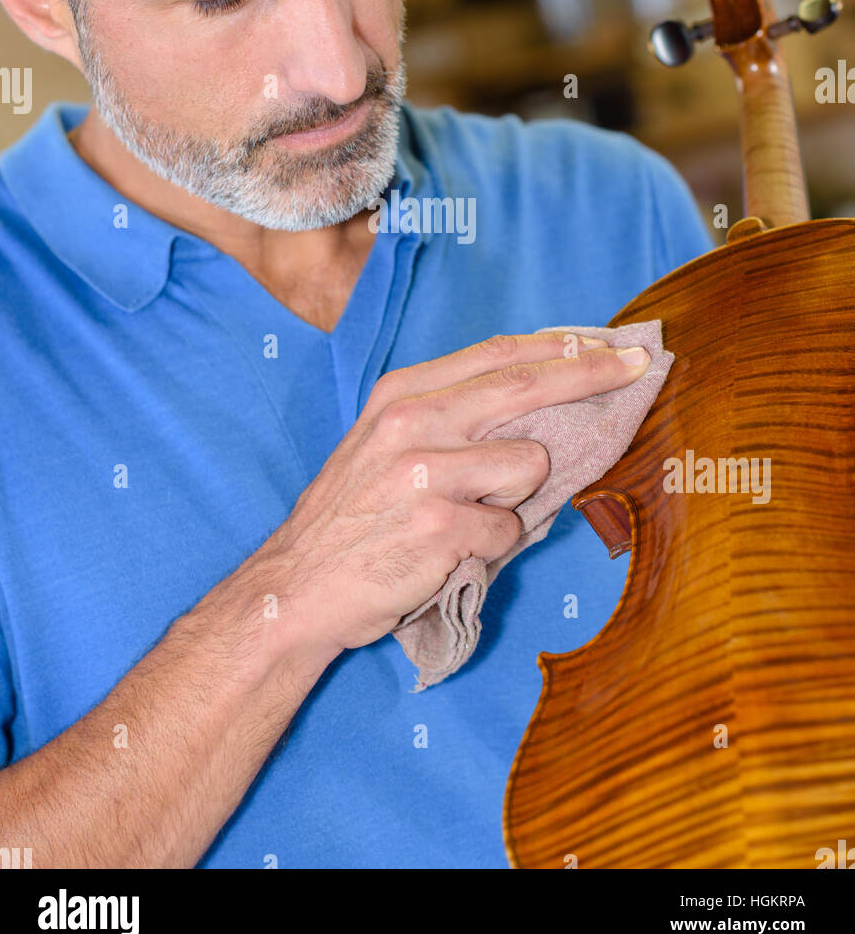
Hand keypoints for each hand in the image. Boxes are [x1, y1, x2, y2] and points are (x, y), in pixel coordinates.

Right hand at [266, 330, 649, 654]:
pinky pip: (508, 530)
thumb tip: (539, 398)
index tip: (608, 344)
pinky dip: (488, 547)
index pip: (500, 354)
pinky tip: (445, 552)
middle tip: (638, 364)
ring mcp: (426, 472)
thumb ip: (451, 417)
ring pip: (529, 466)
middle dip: (593, 372)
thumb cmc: (352, 519)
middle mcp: (414, 421)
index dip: (562, 347)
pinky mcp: (439, 526)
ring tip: (461, 519)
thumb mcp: (386, 444)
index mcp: (403, 394)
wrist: (296, 589)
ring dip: (511, 500)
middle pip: (527, 384)